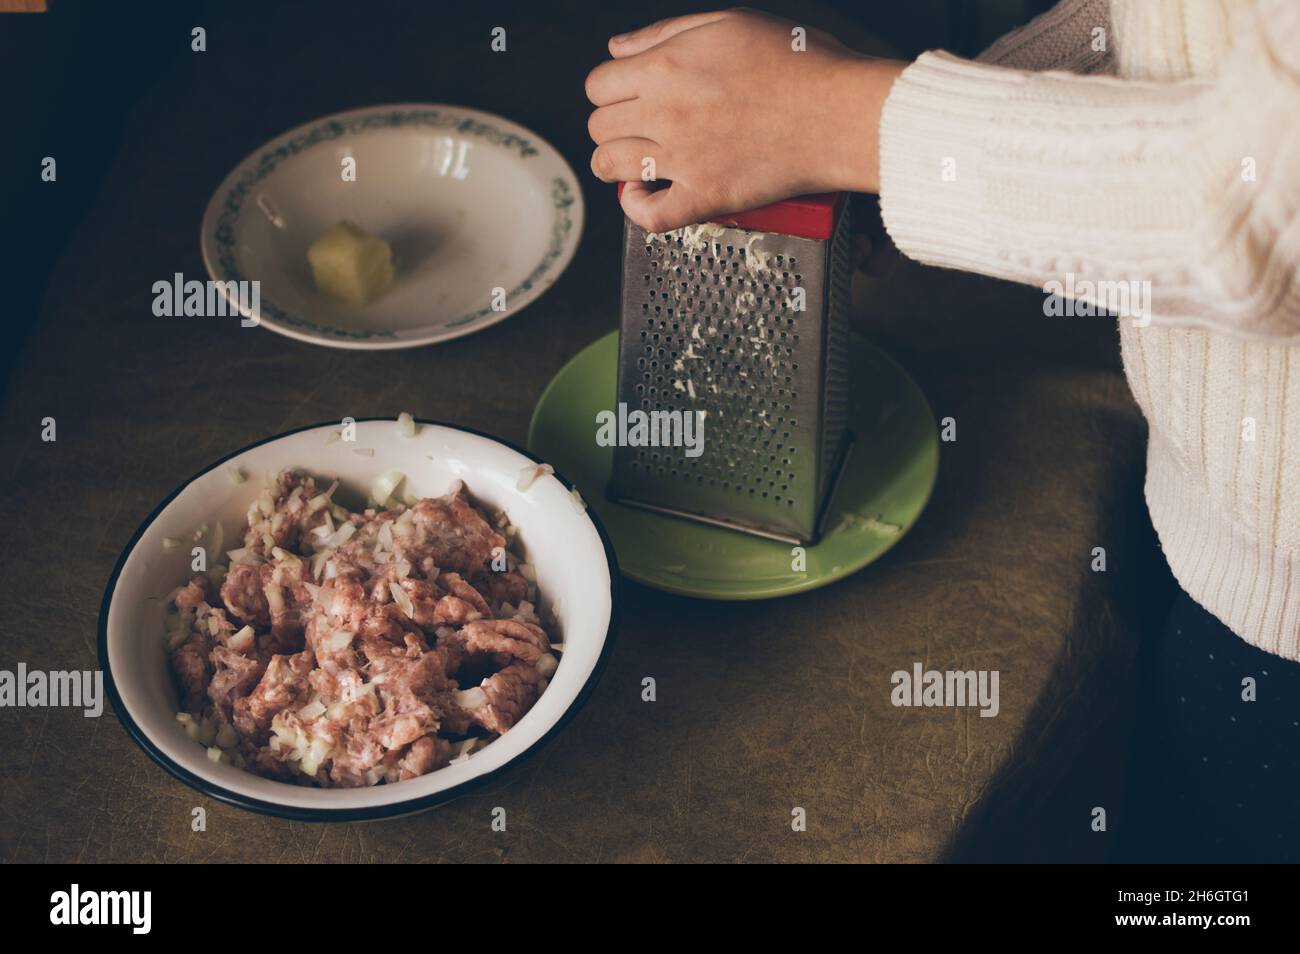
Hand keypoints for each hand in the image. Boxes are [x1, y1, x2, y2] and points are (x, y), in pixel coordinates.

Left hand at [585, 8, 905, 231]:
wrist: (840, 112)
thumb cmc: (799, 64)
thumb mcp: (728, 23)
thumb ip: (664, 33)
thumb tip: (617, 49)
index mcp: (668, 66)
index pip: (599, 83)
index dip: (609, 89)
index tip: (627, 96)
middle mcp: (667, 112)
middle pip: (599, 126)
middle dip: (613, 125)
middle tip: (637, 128)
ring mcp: (684, 158)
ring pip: (609, 166)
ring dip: (615, 164)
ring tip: (636, 160)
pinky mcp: (706, 195)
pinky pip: (649, 215)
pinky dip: (635, 208)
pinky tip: (642, 193)